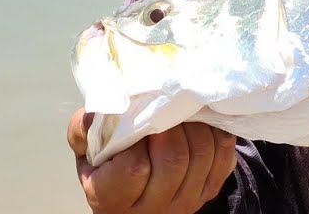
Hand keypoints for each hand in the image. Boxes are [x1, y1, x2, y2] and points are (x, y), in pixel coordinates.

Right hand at [67, 108, 237, 213]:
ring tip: (181, 110)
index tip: (137, 120)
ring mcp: (186, 201)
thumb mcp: (87, 147)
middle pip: (174, 160)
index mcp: (112, 199)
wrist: (135, 188)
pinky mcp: (210, 188)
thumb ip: (85, 129)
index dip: (139, 138)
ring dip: (195, 124)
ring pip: (202, 153)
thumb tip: (107, 108)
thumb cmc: (108, 164)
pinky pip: (223, 152)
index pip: (134, 167)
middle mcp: (152, 208)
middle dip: (172, 125)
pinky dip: (214, 129)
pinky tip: (200, 120)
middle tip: (165, 105)